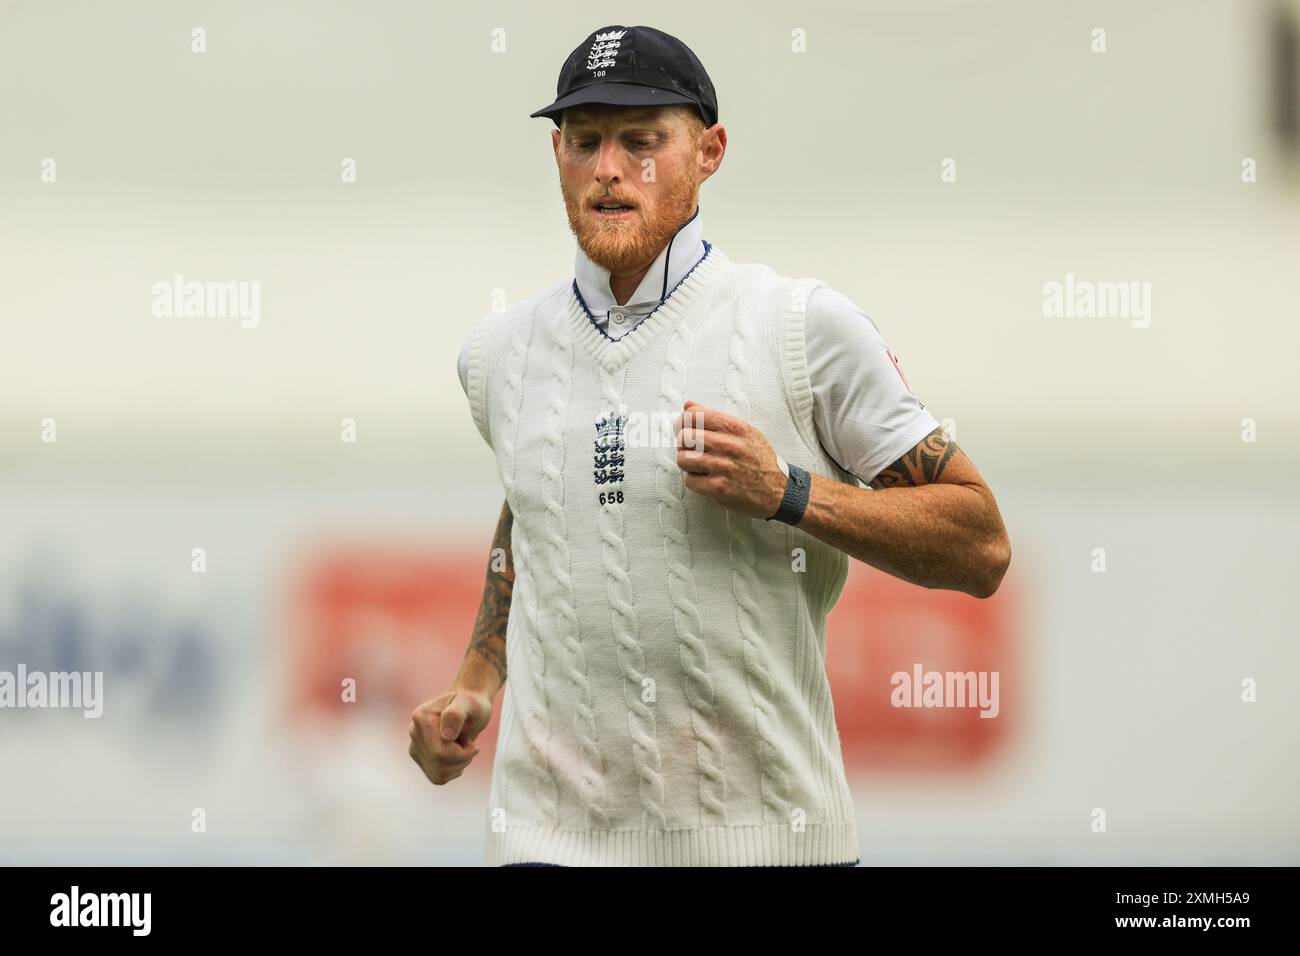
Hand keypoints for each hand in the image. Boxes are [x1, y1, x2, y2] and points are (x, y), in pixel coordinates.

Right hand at [408, 688, 491, 784]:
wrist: (469, 707)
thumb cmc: (471, 705)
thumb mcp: (470, 704)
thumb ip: (456, 715)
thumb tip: (446, 736)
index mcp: (421, 717)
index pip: (440, 751)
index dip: (462, 752)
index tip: (471, 742)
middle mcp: (414, 732)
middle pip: (438, 764)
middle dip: (461, 759)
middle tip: (469, 744)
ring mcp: (415, 746)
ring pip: (438, 775)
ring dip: (458, 765)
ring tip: (463, 748)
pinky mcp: (420, 758)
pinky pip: (437, 777)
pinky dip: (453, 771)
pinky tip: (457, 756)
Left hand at [673, 399, 786, 518]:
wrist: (779, 490)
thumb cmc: (759, 459)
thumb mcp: (745, 432)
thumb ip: (715, 418)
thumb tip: (688, 405)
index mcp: (736, 427)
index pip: (695, 415)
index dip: (683, 421)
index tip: (683, 428)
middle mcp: (729, 445)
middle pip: (685, 436)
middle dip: (683, 444)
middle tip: (690, 449)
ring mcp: (723, 467)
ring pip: (683, 459)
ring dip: (687, 463)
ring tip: (698, 465)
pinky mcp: (719, 488)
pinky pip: (689, 480)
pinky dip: (694, 481)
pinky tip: (705, 479)